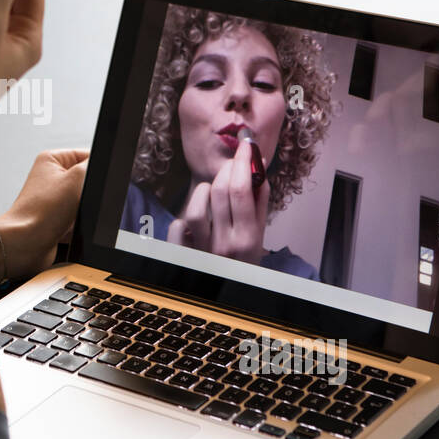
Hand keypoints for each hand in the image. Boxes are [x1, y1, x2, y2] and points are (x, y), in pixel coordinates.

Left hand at [0, 149, 88, 284]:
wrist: (26, 244)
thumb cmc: (40, 212)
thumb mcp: (76, 179)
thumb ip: (93, 165)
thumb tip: (102, 161)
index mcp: (52, 160)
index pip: (86, 156)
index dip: (96, 169)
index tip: (97, 180)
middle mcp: (50, 178)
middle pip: (86, 182)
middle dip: (89, 195)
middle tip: (80, 201)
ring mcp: (53, 200)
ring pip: (84, 204)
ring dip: (82, 213)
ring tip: (69, 217)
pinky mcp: (56, 219)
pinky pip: (77, 220)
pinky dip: (77, 226)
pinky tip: (66, 228)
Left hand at [166, 139, 268, 264]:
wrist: (230, 293)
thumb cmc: (246, 262)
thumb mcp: (260, 236)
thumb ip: (259, 204)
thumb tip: (258, 167)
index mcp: (248, 239)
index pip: (242, 191)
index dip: (242, 162)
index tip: (246, 145)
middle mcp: (224, 244)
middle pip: (219, 193)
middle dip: (226, 169)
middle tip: (233, 162)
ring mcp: (202, 250)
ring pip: (195, 209)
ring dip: (203, 191)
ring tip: (212, 190)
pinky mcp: (184, 254)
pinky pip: (178, 227)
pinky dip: (184, 218)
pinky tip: (196, 217)